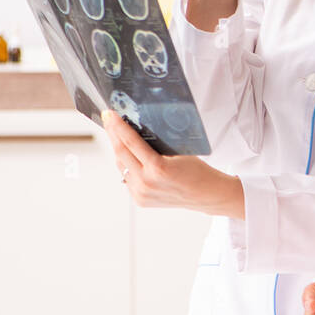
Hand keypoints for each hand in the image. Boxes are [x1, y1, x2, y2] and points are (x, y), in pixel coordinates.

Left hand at [100, 110, 243, 217]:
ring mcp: (141, 193)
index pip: (131, 142)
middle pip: (120, 153)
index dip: (118, 126)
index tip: (110, 114)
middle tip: (108, 120)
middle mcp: (146, 183)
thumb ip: (156, 144)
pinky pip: (127, 177)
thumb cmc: (197, 170)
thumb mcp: (178, 152)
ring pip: (121, 166)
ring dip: (119, 150)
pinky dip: (127, 165)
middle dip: (112, 134)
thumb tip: (135, 128)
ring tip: (118, 136)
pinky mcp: (140, 199)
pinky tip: (130, 156)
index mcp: (158, 168)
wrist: (206, 194)